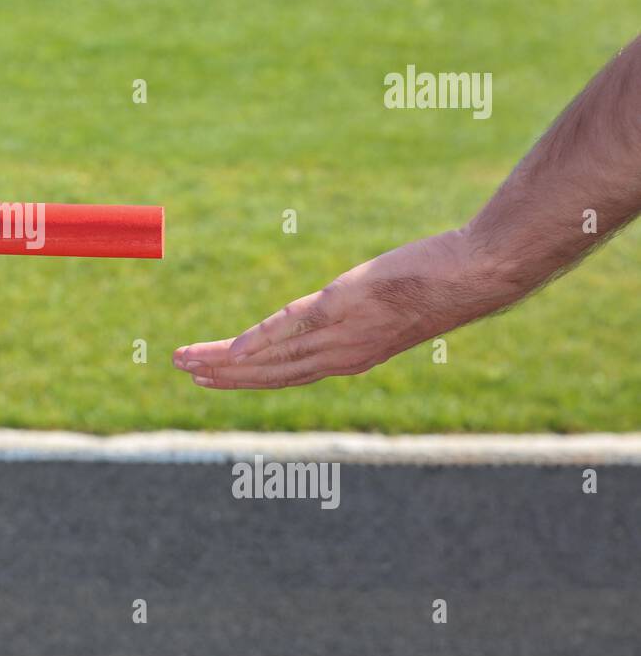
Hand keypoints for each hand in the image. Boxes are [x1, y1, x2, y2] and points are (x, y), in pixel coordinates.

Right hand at [173, 229, 496, 388]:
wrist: (471, 276)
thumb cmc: (439, 283)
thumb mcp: (393, 304)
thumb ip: (363, 310)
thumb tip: (353, 302)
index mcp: (351, 357)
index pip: (287, 375)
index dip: (247, 379)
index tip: (213, 376)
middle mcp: (341, 356)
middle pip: (269, 374)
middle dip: (223, 377)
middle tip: (184, 373)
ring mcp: (338, 334)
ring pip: (270, 359)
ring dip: (224, 364)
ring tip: (186, 362)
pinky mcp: (339, 306)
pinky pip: (288, 330)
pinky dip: (255, 343)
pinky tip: (228, 348)